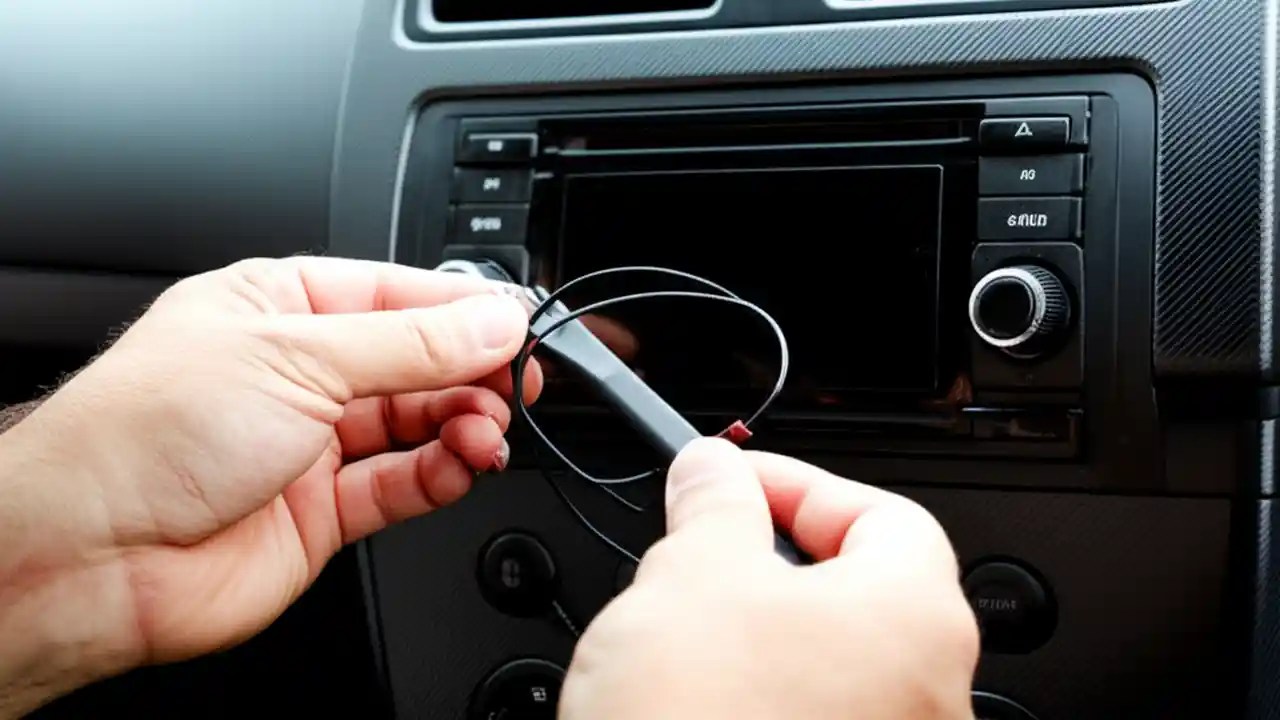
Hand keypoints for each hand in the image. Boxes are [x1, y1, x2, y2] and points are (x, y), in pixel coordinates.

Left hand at [0, 257, 539, 715]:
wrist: (90, 556)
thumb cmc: (149, 435)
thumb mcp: (296, 357)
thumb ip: (409, 345)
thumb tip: (491, 321)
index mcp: (279, 307)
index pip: (397, 296)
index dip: (464, 312)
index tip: (520, 327)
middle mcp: (298, 373)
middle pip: (415, 362)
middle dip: (470, 372)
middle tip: (515, 384)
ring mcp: (310, 444)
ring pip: (415, 425)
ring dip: (462, 424)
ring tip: (487, 432)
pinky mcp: (322, 512)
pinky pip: (401, 485)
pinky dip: (440, 474)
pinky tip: (462, 465)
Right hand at [560, 439, 978, 719]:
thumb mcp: (691, 578)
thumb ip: (715, 506)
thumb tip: (714, 471)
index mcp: (917, 620)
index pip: (882, 514)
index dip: (798, 486)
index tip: (730, 484)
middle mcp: (930, 699)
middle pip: (858, 595)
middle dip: (769, 564)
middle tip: (699, 557)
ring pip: (828, 670)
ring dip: (758, 638)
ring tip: (681, 638)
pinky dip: (757, 702)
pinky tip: (693, 706)